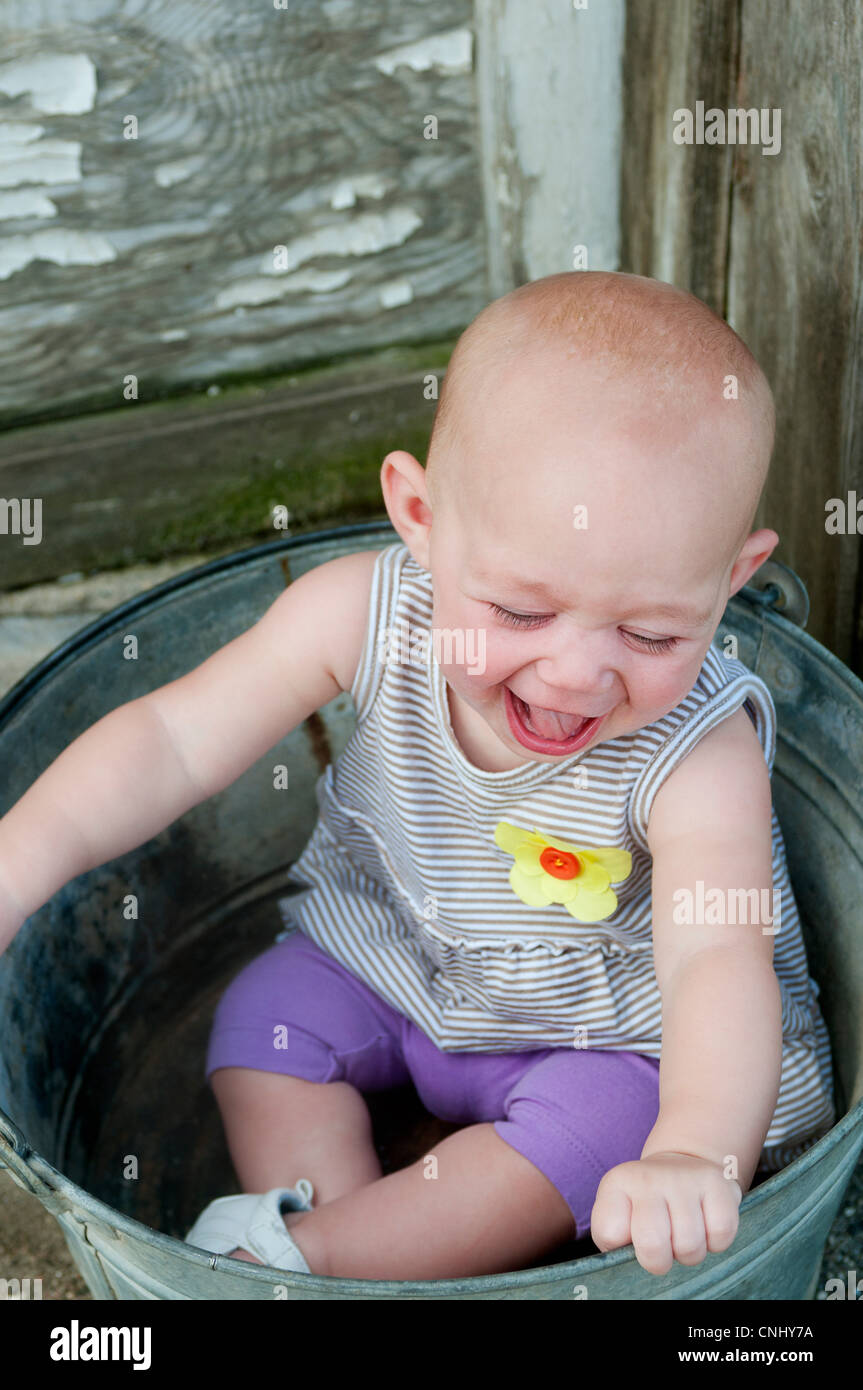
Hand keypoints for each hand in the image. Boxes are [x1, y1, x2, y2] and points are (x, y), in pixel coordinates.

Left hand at [590, 1151, 741, 1275]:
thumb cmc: (646, 1205)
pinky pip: (721, 1235)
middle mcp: (649, 1177)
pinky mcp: (719, 1184)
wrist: (683, 1165)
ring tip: (683, 1236)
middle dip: (658, 1262)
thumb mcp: (619, 1215)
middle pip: (652, 1245)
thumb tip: (623, 1262)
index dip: (623, 1246)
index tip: (632, 1236)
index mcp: (617, 1183)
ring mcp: (685, 1178)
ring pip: (690, 1246)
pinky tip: (705, 1227)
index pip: (610, 1234)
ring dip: (688, 1254)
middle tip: (662, 1249)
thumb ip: (613, 1239)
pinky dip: (715, 1243)